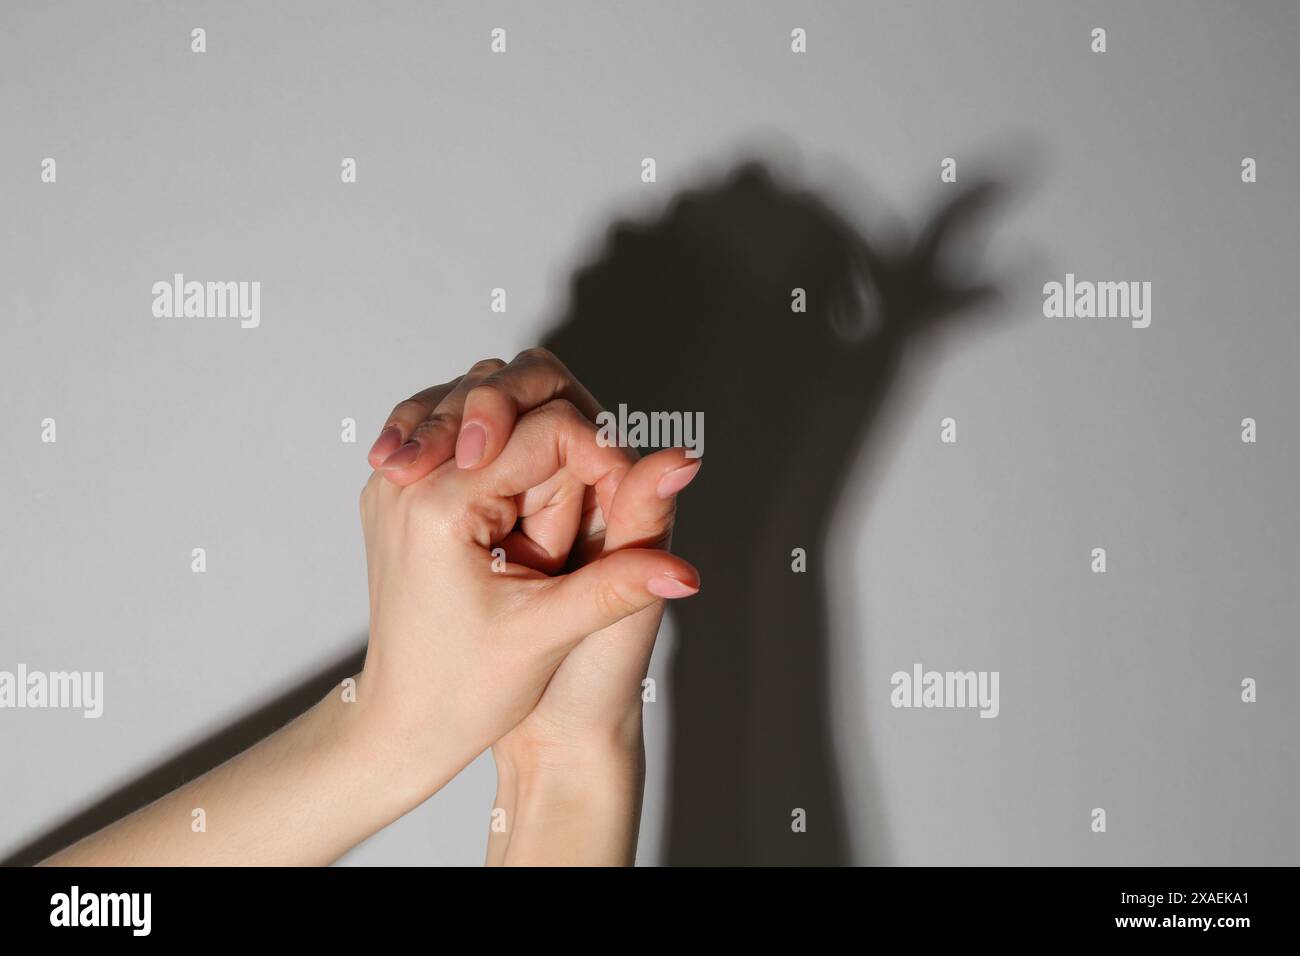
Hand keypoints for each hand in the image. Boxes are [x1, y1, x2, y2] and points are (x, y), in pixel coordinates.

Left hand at [355, 397, 698, 808]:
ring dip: (526, 424)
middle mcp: (404, 478)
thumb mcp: (549, 633)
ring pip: (476, 393)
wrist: (401, 722)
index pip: (548, 430)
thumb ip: (620, 587)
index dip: (603, 455)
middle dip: (562, 428)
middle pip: (506, 388)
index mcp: (439, 507)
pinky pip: (448, 420)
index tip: (626, 494)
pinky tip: (516, 476)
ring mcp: (393, 478)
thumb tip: (686, 571)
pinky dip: (492, 434)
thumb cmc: (462, 690)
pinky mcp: (396, 486)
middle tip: (592, 485)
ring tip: (552, 492)